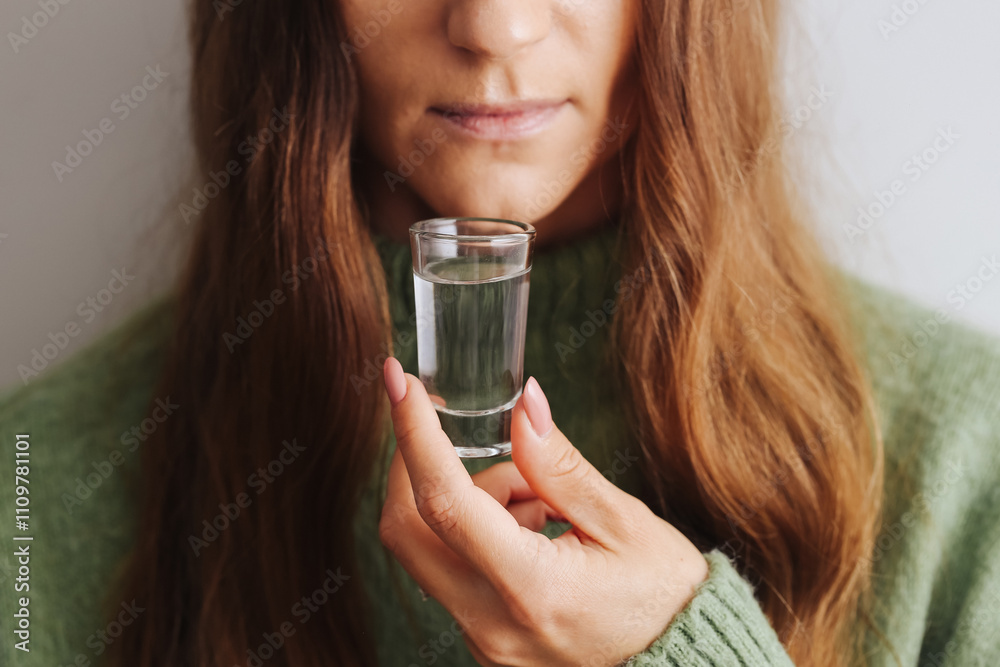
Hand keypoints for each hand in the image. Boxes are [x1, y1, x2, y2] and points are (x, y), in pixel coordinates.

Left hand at [378, 358, 708, 666]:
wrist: (681, 666)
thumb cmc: (664, 596)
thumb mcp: (624, 521)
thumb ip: (560, 465)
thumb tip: (522, 404)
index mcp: (533, 589)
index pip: (445, 503)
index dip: (415, 433)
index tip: (398, 381)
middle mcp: (492, 625)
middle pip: (407, 530)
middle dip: (415, 465)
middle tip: (448, 426)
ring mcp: (482, 642)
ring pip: (430, 548)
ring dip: (466, 501)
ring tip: (543, 501)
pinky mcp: (483, 643)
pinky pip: (452, 572)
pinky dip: (478, 533)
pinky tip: (534, 529)